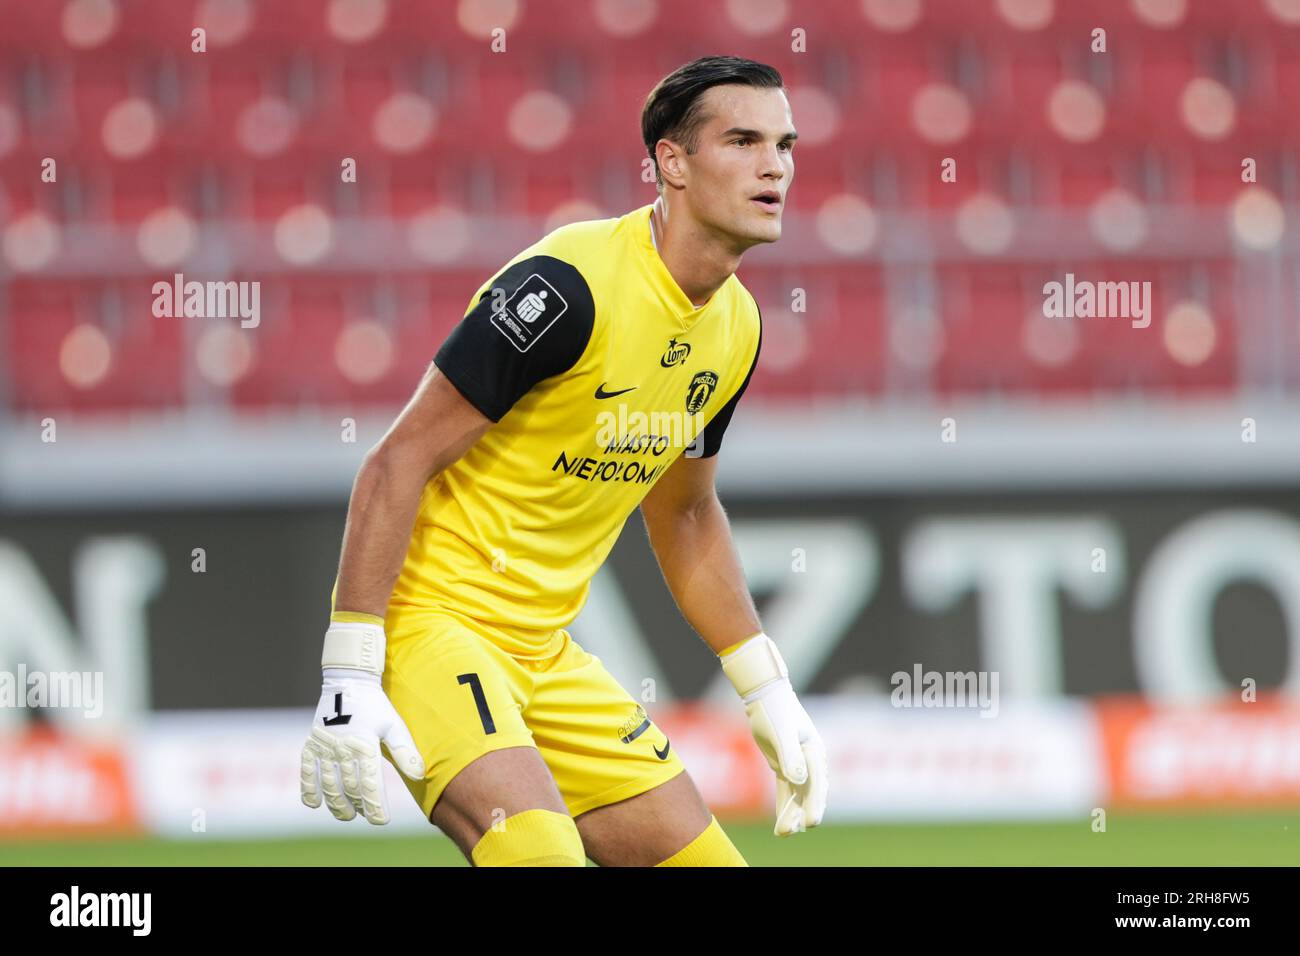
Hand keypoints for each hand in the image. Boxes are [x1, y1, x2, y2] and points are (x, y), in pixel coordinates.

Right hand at [300, 617, 425, 824]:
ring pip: (328, 783)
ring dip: (336, 802)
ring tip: (346, 815)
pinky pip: (306, 770)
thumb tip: (420, 775)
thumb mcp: (394, 725)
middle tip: (365, 816)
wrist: (349, 682)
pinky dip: (308, 788)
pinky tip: (313, 804)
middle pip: (349, 786)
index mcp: (365, 744)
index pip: (370, 783)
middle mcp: (343, 747)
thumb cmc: (376, 706)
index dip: (375, 805)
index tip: (381, 820)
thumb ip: (405, 751)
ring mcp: (324, 746)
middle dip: (358, 805)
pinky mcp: (311, 743)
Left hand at [721, 633, 827, 835]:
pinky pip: (786, 789)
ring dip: (793, 812)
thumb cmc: (775, 710)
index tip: (811, 821)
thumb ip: (790, 756)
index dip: (814, 803)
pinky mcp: (784, 765)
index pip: (816, 783)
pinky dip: (785, 804)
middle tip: (799, 830)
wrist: (765, 696)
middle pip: (809, 791)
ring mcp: (797, 764)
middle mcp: (809, 761)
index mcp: (814, 752)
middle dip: (805, 812)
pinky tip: (782, 821)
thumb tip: (799, 779)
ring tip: (785, 832)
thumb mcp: (781, 732)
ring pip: (797, 793)